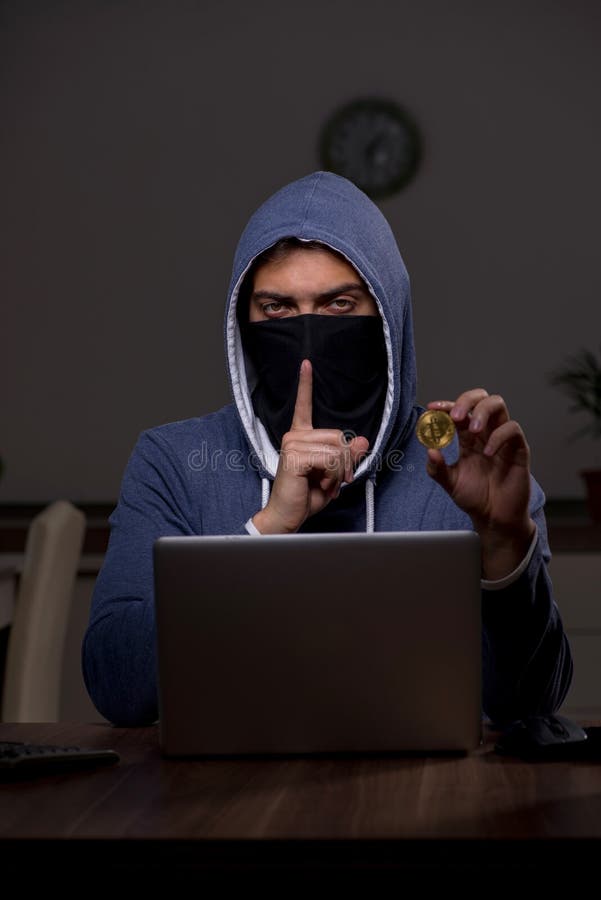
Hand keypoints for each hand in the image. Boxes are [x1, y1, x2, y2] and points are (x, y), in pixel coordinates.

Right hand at [252, 359, 368, 533]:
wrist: (287, 516)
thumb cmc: (306, 496)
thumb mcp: (334, 475)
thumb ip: (347, 457)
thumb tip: (363, 440)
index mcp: (300, 436)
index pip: (303, 406)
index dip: (305, 385)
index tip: (306, 364)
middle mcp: (294, 436)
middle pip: (339, 436)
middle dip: (346, 461)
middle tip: (337, 480)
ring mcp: (293, 444)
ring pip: (337, 449)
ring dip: (340, 471)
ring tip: (328, 484)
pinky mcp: (295, 456)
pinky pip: (330, 459)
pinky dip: (334, 475)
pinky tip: (322, 484)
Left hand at [425, 389, 535, 578]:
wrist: (494, 519)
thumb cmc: (475, 498)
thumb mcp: (450, 483)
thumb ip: (437, 469)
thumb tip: (430, 450)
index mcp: (468, 438)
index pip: (458, 412)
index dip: (446, 406)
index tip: (432, 408)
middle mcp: (485, 433)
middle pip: (480, 399)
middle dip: (466, 401)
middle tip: (455, 416)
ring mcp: (502, 439)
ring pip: (498, 406)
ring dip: (483, 411)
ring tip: (473, 427)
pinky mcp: (518, 449)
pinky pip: (512, 430)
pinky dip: (499, 436)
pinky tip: (488, 452)